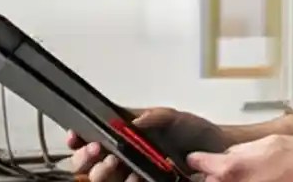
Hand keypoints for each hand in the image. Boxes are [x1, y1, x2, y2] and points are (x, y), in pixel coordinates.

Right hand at [67, 107, 228, 181]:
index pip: (90, 138)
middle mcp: (122, 157)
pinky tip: (136, 178)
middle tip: (98, 149)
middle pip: (87, 164)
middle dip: (86, 157)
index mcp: (123, 136)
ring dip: (103, 171)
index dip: (76, 139)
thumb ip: (155, 116)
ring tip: (117, 161)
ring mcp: (131, 175)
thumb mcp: (175, 117)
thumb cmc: (194, 132)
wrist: (217, 153)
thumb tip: (133, 121)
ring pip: (101, 179)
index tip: (75, 134)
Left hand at [187, 134, 292, 181]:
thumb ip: (240, 149)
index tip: (200, 159)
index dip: (200, 159)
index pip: (198, 163)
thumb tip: (226, 154)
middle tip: (225, 170)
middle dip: (212, 175)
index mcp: (231, 169)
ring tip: (246, 177)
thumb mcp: (267, 143)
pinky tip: (255, 181)